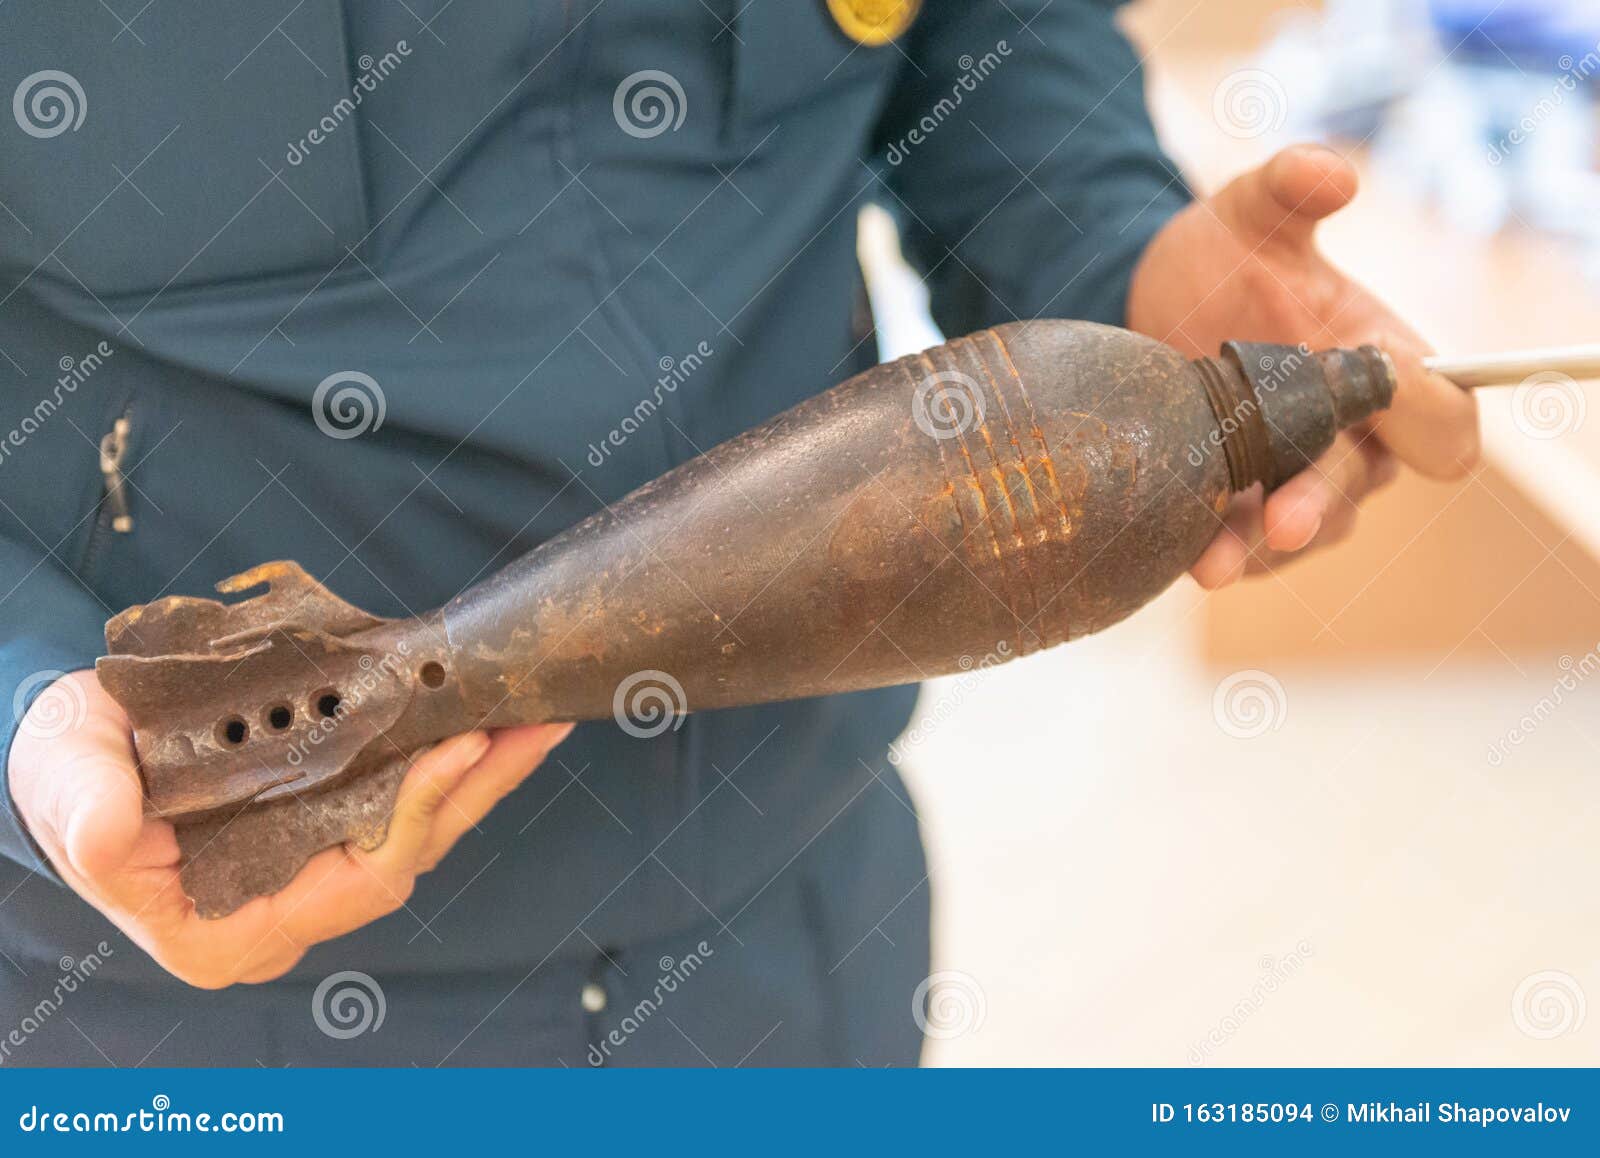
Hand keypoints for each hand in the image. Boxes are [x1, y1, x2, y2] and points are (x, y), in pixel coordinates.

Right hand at [8, 669, 572, 988]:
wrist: (77, 753)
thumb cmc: (70, 779)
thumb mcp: (65, 789)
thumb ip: (90, 816)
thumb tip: (117, 833)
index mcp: (229, 929)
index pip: (354, 883)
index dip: (414, 816)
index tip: (457, 747)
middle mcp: (287, 908)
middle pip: (409, 853)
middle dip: (475, 789)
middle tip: (532, 726)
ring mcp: (312, 865)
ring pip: (419, 826)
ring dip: (479, 773)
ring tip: (533, 716)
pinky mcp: (325, 821)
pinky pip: (402, 796)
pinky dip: (446, 757)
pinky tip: (487, 717)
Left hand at [1126, 144, 1479, 586]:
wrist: (1147, 296)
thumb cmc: (1226, 253)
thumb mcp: (1252, 209)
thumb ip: (1291, 185)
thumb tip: (1329, 175)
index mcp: (1384, 367)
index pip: (1445, 418)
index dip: (1428, 417)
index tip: (1383, 395)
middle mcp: (1352, 432)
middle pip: (1362, 485)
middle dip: (1321, 501)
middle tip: (1282, 519)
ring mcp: (1296, 472)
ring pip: (1305, 528)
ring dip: (1264, 546)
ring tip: (1219, 561)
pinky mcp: (1241, 499)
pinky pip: (1246, 544)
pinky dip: (1222, 552)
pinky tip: (1192, 559)